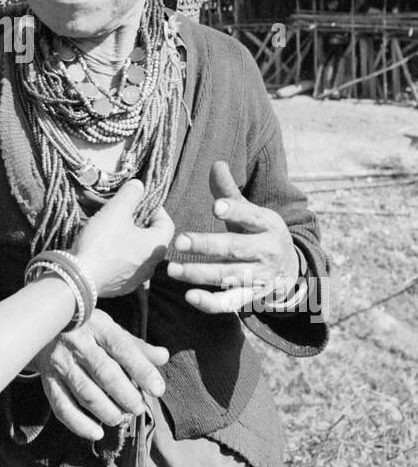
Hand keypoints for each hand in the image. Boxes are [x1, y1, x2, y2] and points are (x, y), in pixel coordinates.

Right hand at [33, 307, 169, 441]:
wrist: (43, 327)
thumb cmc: (87, 330)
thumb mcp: (111, 329)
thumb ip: (136, 346)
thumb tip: (163, 357)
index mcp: (97, 326)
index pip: (123, 348)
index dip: (142, 370)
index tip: (158, 389)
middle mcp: (76, 343)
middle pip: (105, 373)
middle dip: (127, 396)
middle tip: (139, 408)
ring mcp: (60, 362)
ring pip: (86, 393)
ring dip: (108, 411)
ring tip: (122, 417)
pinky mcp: (48, 380)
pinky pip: (62, 407)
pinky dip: (79, 424)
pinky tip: (97, 432)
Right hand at [73, 179, 173, 298]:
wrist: (79, 277)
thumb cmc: (101, 242)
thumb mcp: (116, 210)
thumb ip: (131, 194)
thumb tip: (139, 185)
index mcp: (156, 247)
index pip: (167, 223)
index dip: (156, 209)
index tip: (141, 202)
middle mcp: (152, 266)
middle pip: (152, 240)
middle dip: (141, 225)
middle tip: (125, 215)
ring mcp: (137, 280)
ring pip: (139, 255)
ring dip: (130, 242)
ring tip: (113, 232)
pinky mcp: (122, 288)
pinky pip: (126, 269)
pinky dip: (120, 258)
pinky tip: (105, 252)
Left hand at [166, 160, 299, 314]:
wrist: (291, 270)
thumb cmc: (260, 234)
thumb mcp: (253, 212)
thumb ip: (230, 192)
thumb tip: (216, 163)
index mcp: (267, 224)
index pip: (251, 215)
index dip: (234, 210)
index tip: (215, 206)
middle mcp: (266, 250)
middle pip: (235, 248)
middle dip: (207, 245)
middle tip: (180, 240)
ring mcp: (260, 276)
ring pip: (230, 276)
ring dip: (200, 274)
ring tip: (173, 269)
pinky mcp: (252, 296)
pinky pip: (231, 303)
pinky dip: (211, 303)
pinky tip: (190, 297)